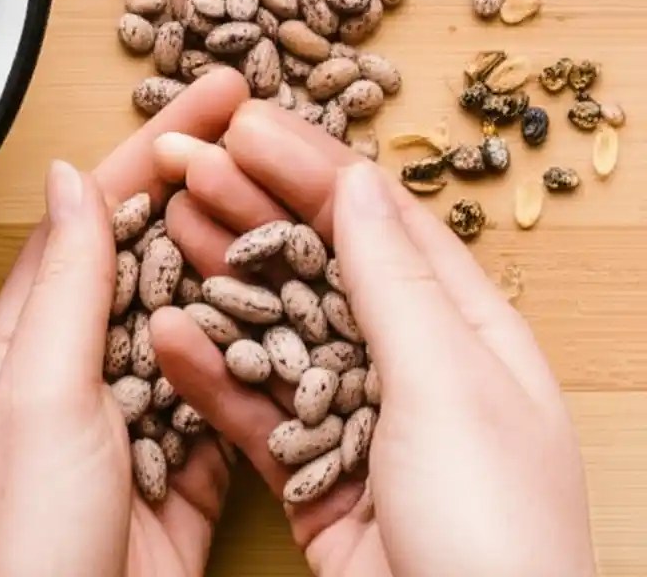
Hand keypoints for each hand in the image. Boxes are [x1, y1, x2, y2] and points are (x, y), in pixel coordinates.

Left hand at [0, 70, 249, 576]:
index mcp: (27, 341)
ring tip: (296, 204)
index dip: (160, 146)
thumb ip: (63, 289)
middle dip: (209, 191)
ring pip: (194, 324)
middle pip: (151, 259)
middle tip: (274, 132)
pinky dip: (254, 358)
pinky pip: (221, 401)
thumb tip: (76, 181)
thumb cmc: (27, 537)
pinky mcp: (174, 474)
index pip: (97, 218)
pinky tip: (290, 319)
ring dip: (239, 266)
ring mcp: (129, 421)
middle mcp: (75, 372)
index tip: (219, 89)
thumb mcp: (39, 394)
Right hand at [149, 101, 597, 575]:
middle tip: (180, 163)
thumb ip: (395, 283)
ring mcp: (358, 418)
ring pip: (275, 328)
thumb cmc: (499, 534)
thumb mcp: (451, 386)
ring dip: (218, 276)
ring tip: (161, 227)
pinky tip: (165, 335)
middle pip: (316, 264)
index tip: (240, 124)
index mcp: (464, 327)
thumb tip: (360, 186)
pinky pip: (251, 407)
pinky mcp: (314, 475)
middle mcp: (409, 364)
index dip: (304, 165)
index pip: (374, 220)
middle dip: (248, 208)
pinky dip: (207, 371)